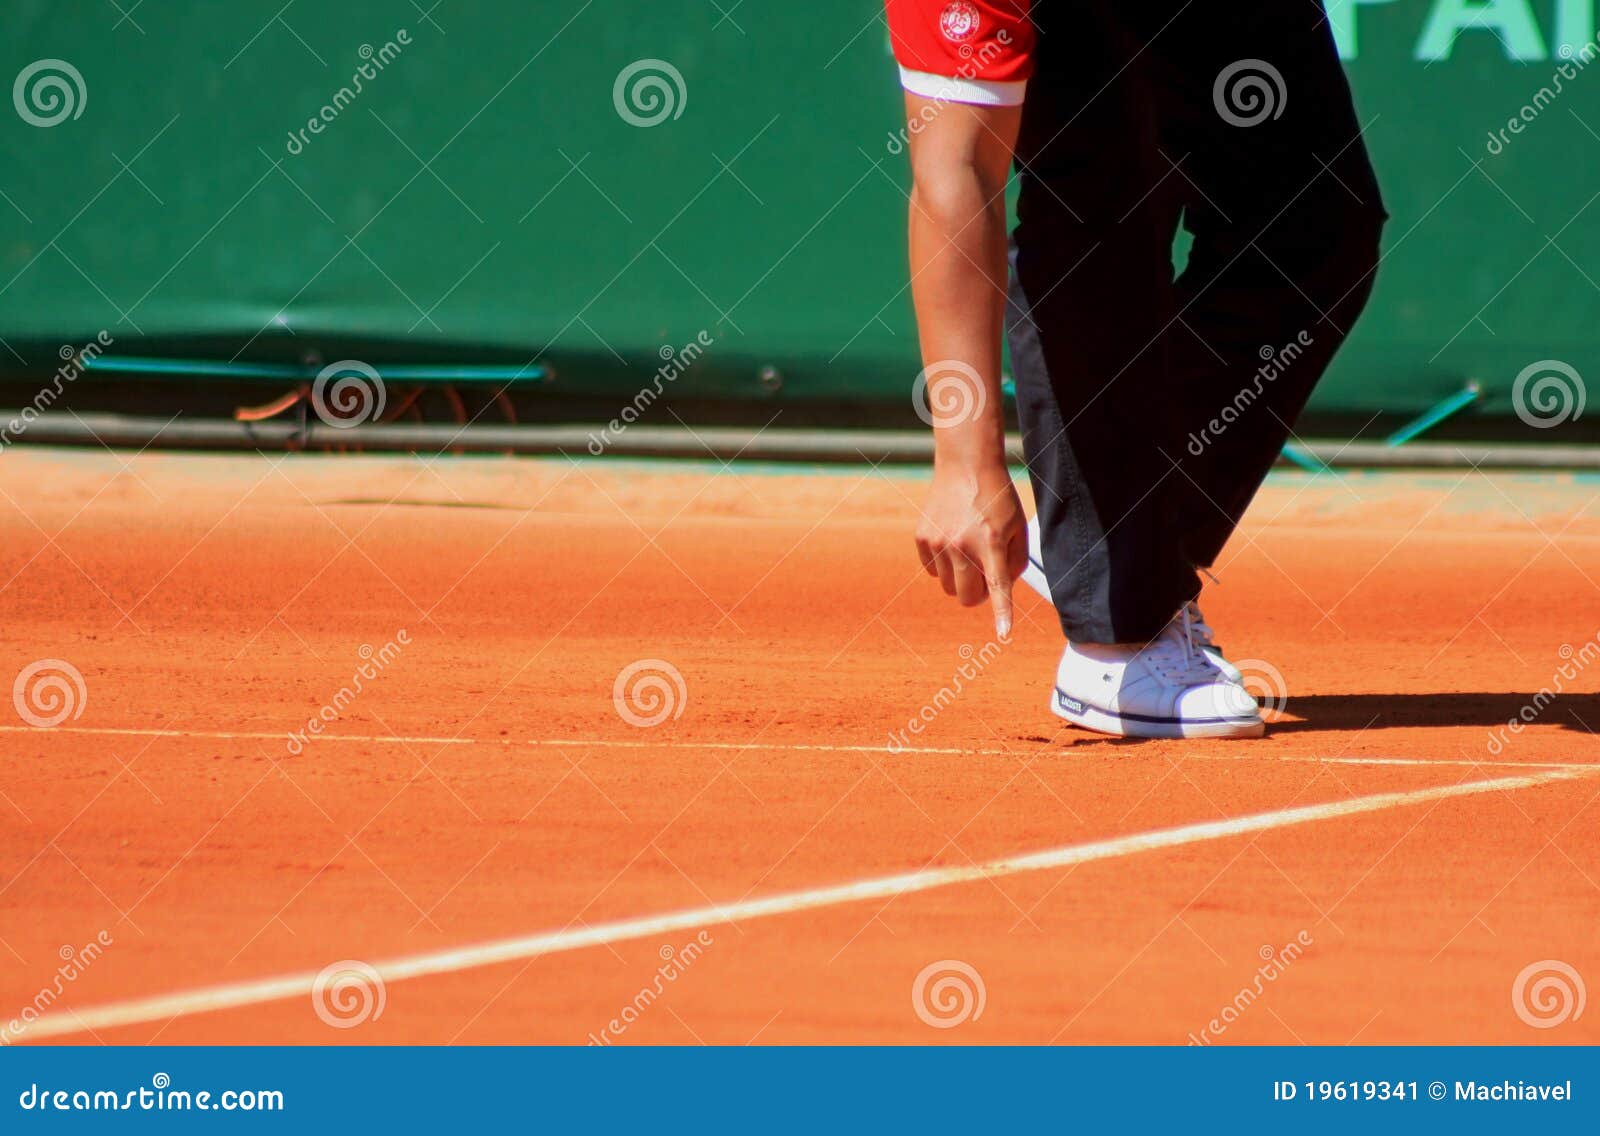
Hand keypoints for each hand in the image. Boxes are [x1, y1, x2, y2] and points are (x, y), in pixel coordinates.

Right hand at [915, 462, 1026, 637]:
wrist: (966, 465)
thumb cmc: (997, 498)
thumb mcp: (1017, 527)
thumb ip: (1015, 562)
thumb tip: (998, 589)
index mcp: (991, 543)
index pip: (998, 586)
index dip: (1001, 613)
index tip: (1004, 635)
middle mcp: (962, 545)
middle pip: (965, 597)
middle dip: (976, 594)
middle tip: (983, 575)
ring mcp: (938, 542)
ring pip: (947, 586)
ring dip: (959, 578)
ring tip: (968, 550)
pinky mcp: (921, 538)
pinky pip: (932, 570)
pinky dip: (943, 564)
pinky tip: (951, 540)